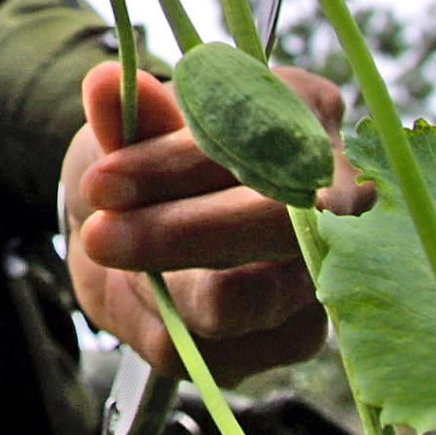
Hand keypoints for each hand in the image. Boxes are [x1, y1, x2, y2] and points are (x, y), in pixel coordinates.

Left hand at [60, 61, 370, 385]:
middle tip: (101, 234)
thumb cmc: (144, 164)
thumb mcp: (126, 130)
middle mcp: (334, 196)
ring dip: (166, 285)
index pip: (257, 141)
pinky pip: (227, 351)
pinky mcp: (296, 336)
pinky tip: (148, 298)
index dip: (176, 165)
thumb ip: (126, 115)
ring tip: (115, 260)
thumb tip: (106, 82)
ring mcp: (322, 273)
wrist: (132, 226)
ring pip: (250, 297)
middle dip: (177, 233)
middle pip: (276, 223)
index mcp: (304, 114)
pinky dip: (170, 329)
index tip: (104, 180)